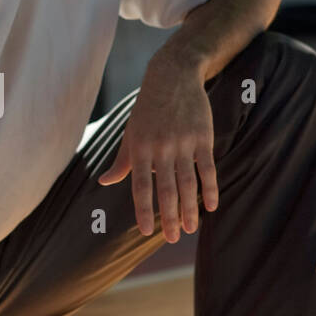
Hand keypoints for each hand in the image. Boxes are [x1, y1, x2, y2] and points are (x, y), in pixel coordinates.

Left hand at [97, 56, 217, 241]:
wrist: (173, 76)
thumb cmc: (148, 109)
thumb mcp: (131, 133)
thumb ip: (121, 161)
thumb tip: (104, 182)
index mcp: (139, 148)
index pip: (140, 186)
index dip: (144, 210)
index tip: (147, 231)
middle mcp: (160, 148)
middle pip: (166, 189)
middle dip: (169, 217)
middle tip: (173, 238)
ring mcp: (182, 143)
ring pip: (187, 183)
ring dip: (189, 208)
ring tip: (190, 228)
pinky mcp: (202, 137)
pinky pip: (207, 168)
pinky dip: (210, 188)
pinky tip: (211, 206)